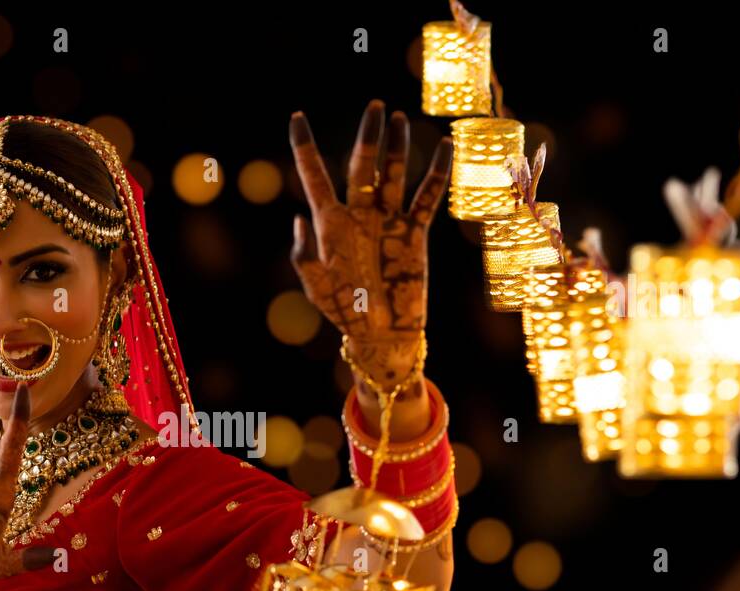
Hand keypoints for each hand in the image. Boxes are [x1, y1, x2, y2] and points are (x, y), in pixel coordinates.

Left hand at [289, 99, 451, 389]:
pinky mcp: (414, 233)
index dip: (304, 148)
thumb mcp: (315, 283)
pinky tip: (443, 146)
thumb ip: (304, 251)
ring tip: (398, 119)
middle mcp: (359, 215)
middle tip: (375, 107)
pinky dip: (435, 173)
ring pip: (393, 175)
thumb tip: (300, 216)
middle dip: (368, 137)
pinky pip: (426, 198)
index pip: (315, 177)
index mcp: (330, 224)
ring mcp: (388, 221)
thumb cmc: (343, 311)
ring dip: (396, 148)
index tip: (296, 117)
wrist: (381, 334)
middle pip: (362, 166)